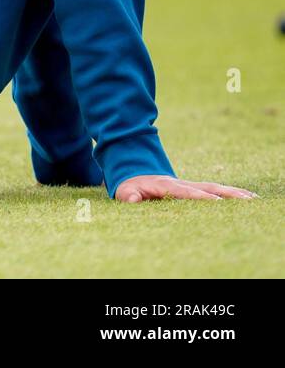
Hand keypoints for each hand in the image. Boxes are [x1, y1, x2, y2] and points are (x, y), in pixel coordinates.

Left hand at [115, 175, 256, 202]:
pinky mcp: (193, 189)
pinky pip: (213, 191)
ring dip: (232, 193)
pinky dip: (229, 194)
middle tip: (246, 200)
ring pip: (213, 188)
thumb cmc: (130, 187)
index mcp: (165, 186)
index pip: (185, 192)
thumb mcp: (124, 192)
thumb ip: (129, 196)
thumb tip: (134, 200)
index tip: (218, 203)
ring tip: (253, 199)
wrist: (134, 174)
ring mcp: (188, 185)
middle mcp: (181, 183)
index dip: (200, 197)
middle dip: (225, 194)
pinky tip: (246, 198)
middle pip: (206, 187)